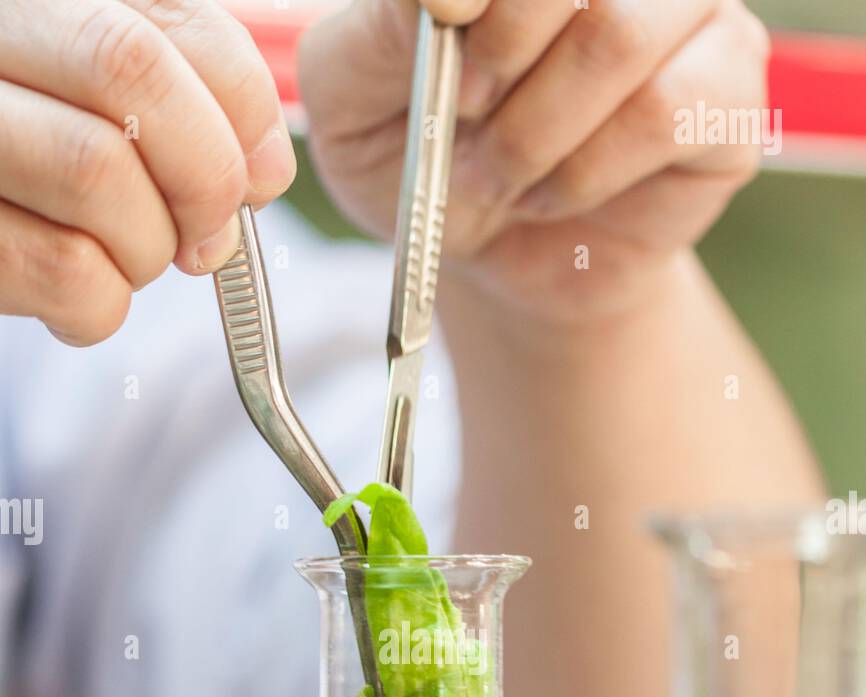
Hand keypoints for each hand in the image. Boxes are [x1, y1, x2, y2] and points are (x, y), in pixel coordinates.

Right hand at [0, 0, 295, 344]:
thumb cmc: (41, 161)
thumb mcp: (101, 109)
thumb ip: (184, 104)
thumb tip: (263, 173)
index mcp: (41, 3)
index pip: (173, 18)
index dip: (242, 106)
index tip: (258, 176)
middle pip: (128, 71)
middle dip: (201, 180)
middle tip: (205, 239)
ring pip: (95, 172)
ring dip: (146, 249)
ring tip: (124, 261)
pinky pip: (63, 271)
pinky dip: (99, 309)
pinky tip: (78, 301)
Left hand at [300, 0, 768, 323]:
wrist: (488, 260)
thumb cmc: (421, 158)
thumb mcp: (352, 99)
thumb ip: (378, 28)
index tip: (444, 37)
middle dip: (500, 56)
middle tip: (467, 115)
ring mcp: (685, 10)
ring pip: (620, 36)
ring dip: (537, 130)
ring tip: (504, 171)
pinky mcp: (727, 89)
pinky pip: (667, 112)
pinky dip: (587, 172)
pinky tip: (557, 192)